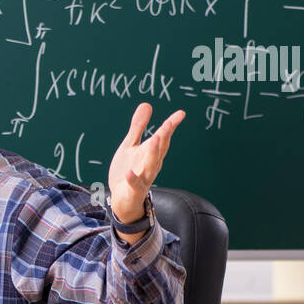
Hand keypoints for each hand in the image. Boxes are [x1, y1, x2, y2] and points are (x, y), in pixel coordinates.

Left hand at [108, 103, 184, 222]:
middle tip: (169, 123)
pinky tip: (130, 173)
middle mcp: (151, 164)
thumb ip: (138, 126)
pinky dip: (133, 179)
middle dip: (165, 136)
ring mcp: (144, 177)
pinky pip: (135, 184)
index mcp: (151, 152)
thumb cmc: (128, 170)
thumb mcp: (130, 145)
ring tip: (156, 140)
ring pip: (151, 165)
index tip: (181, 113)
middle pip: (160, 149)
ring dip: (154, 153)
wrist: (122, 198)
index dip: (171, 125)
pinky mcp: (134, 189)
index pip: (163, 136)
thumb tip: (147, 104)